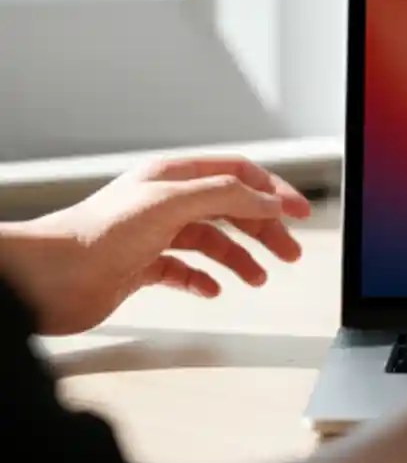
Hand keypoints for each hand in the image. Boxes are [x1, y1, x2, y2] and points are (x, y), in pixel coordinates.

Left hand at [0, 156, 310, 334]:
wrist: (50, 277)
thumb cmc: (96, 234)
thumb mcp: (172, 203)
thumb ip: (225, 196)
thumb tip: (268, 199)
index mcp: (174, 177)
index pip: (237, 173)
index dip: (273, 190)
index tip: (300, 211)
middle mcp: (166, 203)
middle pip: (231, 208)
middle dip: (265, 229)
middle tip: (289, 253)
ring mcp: (155, 234)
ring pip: (213, 241)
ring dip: (240, 259)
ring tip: (257, 277)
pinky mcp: (143, 266)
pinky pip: (186, 271)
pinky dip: (204, 280)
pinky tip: (212, 289)